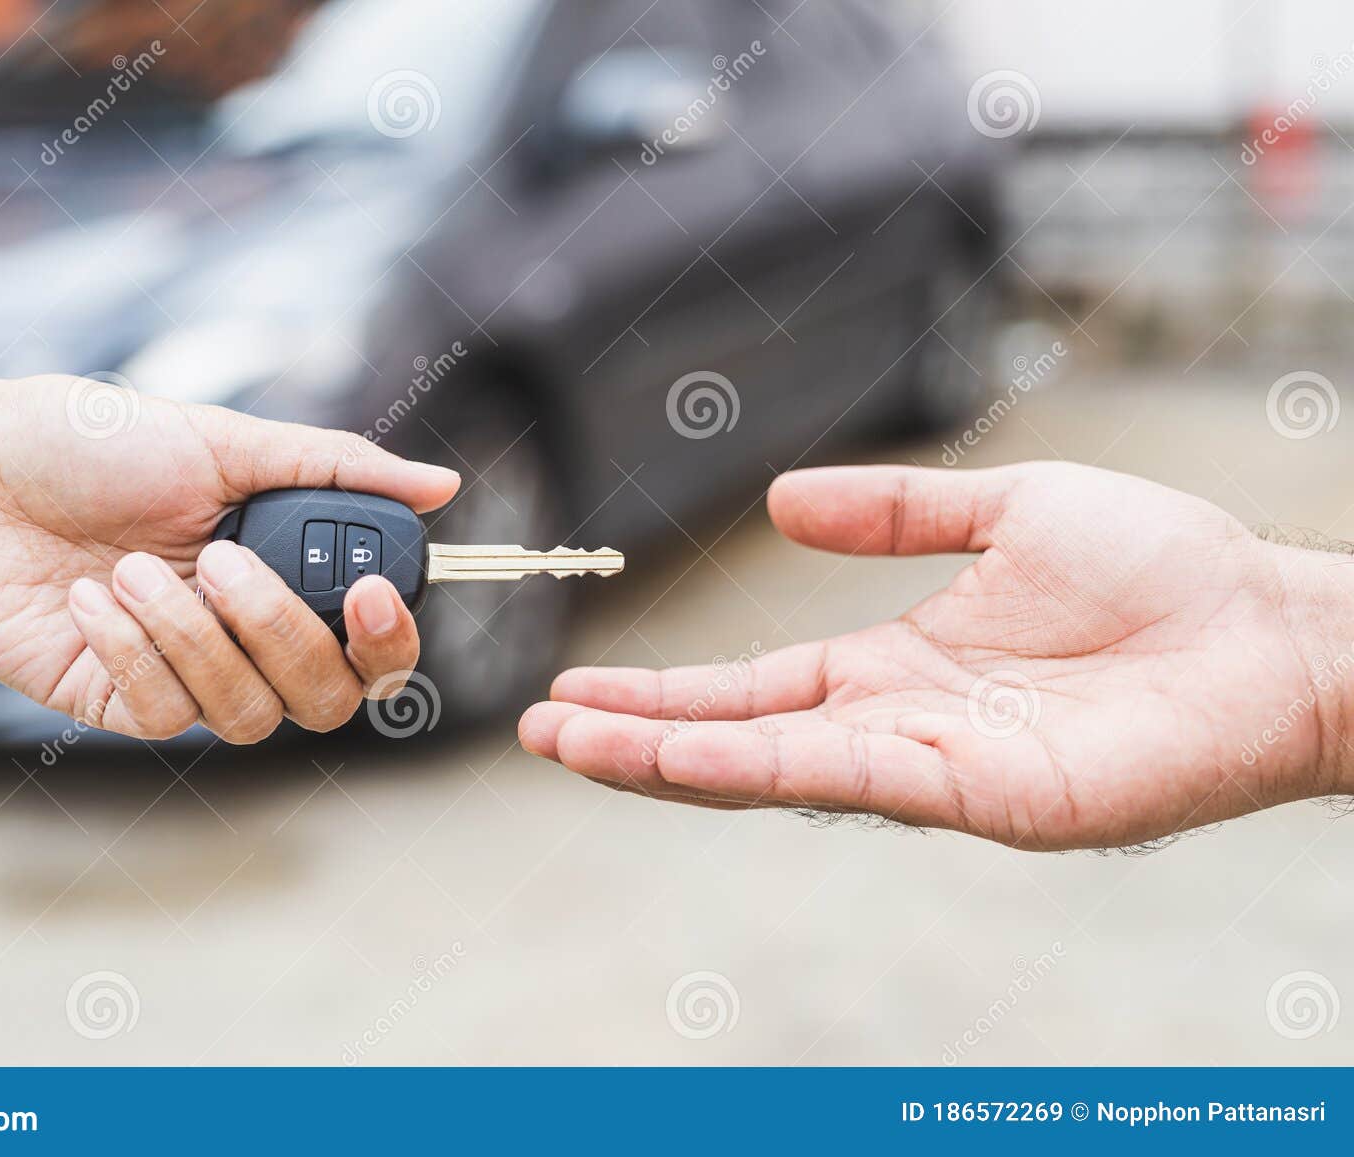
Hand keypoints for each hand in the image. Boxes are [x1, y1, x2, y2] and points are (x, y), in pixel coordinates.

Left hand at [0, 358, 459, 740]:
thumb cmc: (88, 441)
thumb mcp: (221, 439)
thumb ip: (334, 469)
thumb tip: (442, 486)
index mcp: (282, 571)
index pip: (370, 643)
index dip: (387, 637)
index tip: (363, 591)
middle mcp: (243, 633)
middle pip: (324, 699)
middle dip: (282, 636)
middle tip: (220, 562)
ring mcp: (181, 674)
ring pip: (247, 714)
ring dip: (192, 637)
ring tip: (131, 567)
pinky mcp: (113, 702)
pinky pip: (162, 714)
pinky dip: (133, 652)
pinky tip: (91, 596)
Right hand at [521, 462, 1353, 849]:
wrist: (1271, 628)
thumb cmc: (1161, 571)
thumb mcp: (1002, 510)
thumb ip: (895, 511)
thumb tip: (785, 501)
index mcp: (894, 668)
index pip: (751, 692)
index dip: (663, 694)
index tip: (579, 687)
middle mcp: (898, 727)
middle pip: (740, 739)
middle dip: (636, 738)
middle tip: (541, 730)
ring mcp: (936, 769)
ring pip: (777, 770)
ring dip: (669, 761)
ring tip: (576, 746)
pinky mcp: (984, 797)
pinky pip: (852, 779)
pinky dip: (759, 769)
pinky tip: (685, 756)